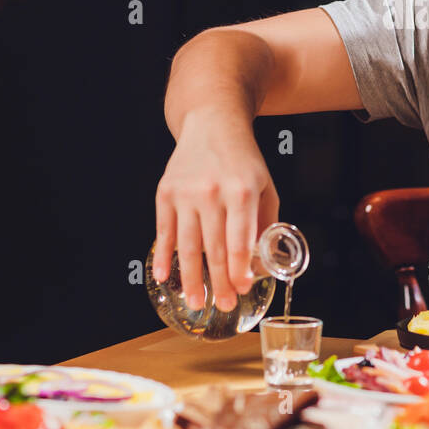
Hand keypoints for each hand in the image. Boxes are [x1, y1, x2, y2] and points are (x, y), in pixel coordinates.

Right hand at [153, 109, 278, 311]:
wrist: (212, 123)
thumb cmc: (243, 159)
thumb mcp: (264, 186)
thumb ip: (265, 222)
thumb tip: (262, 261)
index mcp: (241, 191)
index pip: (240, 240)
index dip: (240, 269)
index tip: (242, 289)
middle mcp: (211, 192)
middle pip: (215, 248)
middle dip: (220, 282)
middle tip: (223, 305)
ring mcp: (185, 193)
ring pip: (188, 245)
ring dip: (192, 278)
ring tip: (196, 302)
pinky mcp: (165, 192)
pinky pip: (164, 230)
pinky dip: (164, 255)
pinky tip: (164, 276)